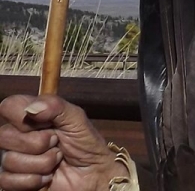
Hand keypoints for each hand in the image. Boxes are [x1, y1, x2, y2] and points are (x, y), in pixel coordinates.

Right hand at [0, 95, 126, 190]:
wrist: (92, 174)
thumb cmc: (86, 145)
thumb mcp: (77, 120)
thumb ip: (57, 106)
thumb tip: (31, 108)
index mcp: (31, 117)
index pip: (9, 107)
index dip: (23, 115)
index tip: (46, 123)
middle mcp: (18, 137)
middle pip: (5, 135)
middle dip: (38, 143)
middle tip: (56, 143)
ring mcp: (14, 159)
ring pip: (9, 160)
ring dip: (42, 163)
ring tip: (56, 160)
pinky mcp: (13, 181)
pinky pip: (8, 181)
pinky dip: (34, 180)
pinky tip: (47, 176)